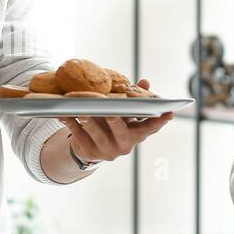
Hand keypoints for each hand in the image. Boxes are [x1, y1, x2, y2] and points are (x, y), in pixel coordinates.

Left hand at [56, 79, 173, 162]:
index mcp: (136, 135)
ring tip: (81, 109)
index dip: (160, 121)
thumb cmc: (112, 126)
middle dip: (115, 120)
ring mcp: (107, 150)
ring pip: (97, 133)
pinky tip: (64, 114)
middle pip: (121, 130)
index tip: (170, 113)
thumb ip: (134, 100)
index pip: (151, 128)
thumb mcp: (125, 115)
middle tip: (110, 111)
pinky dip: (71, 123)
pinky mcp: (89, 152)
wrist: (90, 150)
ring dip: (88, 120)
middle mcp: (124, 145)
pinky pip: (78, 135)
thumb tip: (145, 81)